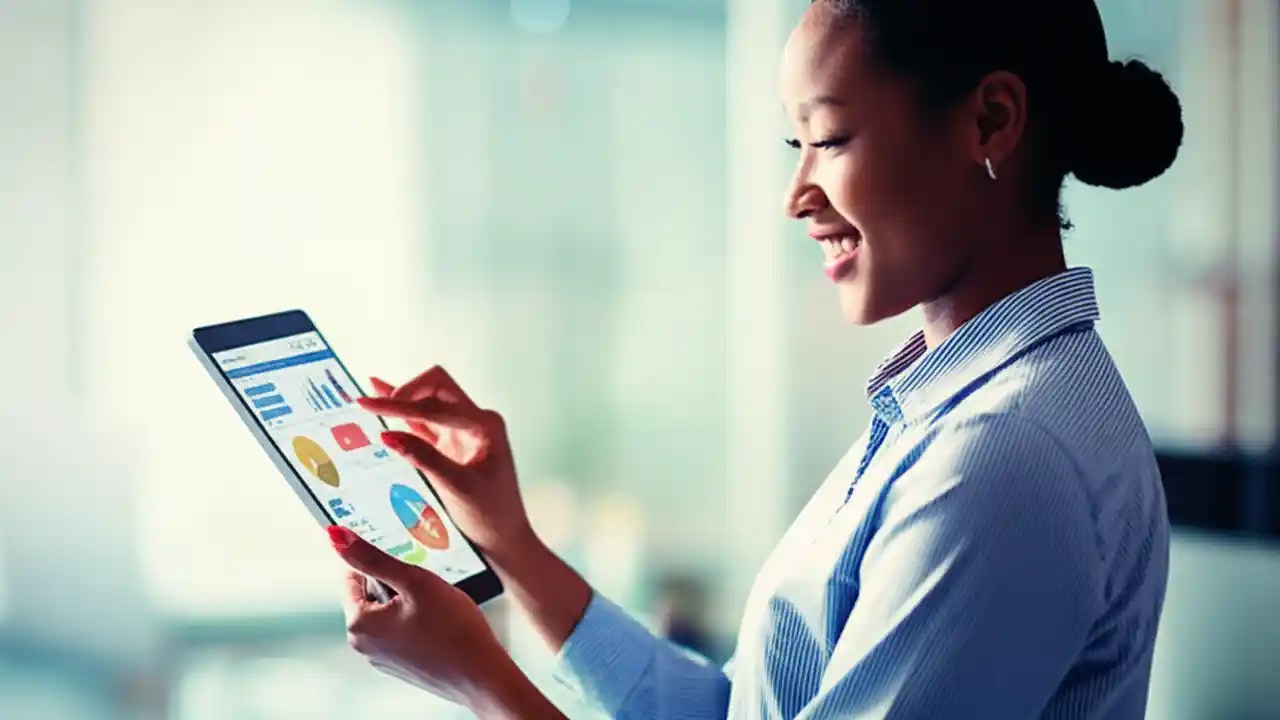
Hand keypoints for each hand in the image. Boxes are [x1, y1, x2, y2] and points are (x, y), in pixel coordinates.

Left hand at [330, 525, 507, 704]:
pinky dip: (416, 621)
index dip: (380, 564)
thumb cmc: (453, 630)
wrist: (483, 675)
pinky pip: (401, 630)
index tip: (403, 566)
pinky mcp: (400, 665)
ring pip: (389, 612)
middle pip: (371, 594)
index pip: (352, 576)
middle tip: (425, 589)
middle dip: (397, 584)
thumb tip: (337, 538)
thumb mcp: (414, 581)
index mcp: (359, 624)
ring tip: (436, 609)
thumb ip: (374, 558)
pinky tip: (439, 625)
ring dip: (408, 602)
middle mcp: (363, 645)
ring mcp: (382, 658)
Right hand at [358, 367, 535, 567]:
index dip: (399, 403)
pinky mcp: (451, 444)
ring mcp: (463, 431)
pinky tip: (384, 400)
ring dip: (401, 399)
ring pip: (428, 401)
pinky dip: (403, 414)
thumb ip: (423, 458)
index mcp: (485, 425)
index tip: (366, 405)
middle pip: (435, 388)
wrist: (504, 539)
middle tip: (370, 406)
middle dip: (403, 392)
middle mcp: (477, 421)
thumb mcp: (456, 488)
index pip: (435, 403)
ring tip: (367, 394)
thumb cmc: (489, 515)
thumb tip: (386, 434)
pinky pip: (424, 422)